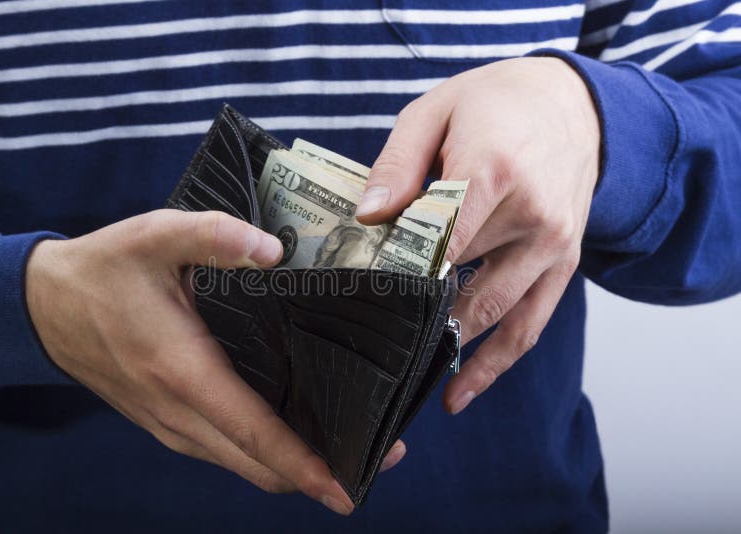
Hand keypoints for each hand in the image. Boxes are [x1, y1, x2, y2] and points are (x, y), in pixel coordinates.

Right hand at [26, 209, 405, 513]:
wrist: (44, 308)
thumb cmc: (104, 271)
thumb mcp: (154, 236)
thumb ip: (213, 235)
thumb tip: (275, 250)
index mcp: (182, 370)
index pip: (253, 432)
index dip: (304, 465)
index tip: (350, 487)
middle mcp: (178, 413)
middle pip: (257, 465)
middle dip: (318, 473)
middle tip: (380, 455)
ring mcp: (171, 426)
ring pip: (242, 465)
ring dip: (293, 467)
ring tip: (348, 444)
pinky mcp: (168, 424)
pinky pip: (225, 452)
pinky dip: (264, 455)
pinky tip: (296, 431)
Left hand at [356, 57, 599, 414]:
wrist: (573, 104)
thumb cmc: (496, 103)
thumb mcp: (436, 110)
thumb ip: (398, 164)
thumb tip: (368, 216)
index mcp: (493, 170)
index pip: (437, 237)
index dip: (397, 270)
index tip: (360, 295)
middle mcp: (531, 214)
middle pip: (459, 279)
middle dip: (411, 310)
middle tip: (364, 340)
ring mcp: (553, 245)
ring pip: (494, 315)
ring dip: (450, 352)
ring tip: (406, 385)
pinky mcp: (563, 265)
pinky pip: (529, 325)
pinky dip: (495, 364)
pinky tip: (461, 390)